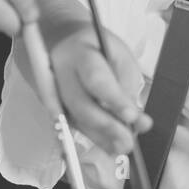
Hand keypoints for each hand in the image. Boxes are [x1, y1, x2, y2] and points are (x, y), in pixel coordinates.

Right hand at [48, 25, 152, 155]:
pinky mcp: (54, 107)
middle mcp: (60, 74)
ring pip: (75, 120)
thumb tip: (134, 118)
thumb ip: (126, 83)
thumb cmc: (97, 47)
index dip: (114, 100)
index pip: (96, 79)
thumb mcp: (119, 55)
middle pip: (80, 104)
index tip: (132, 116)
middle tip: (128, 141)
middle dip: (106, 126)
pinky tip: (110, 146)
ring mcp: (53, 92)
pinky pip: (74, 125)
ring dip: (101, 137)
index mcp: (78, 53)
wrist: (65, 42)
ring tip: (122, 147)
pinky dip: (93, 137)